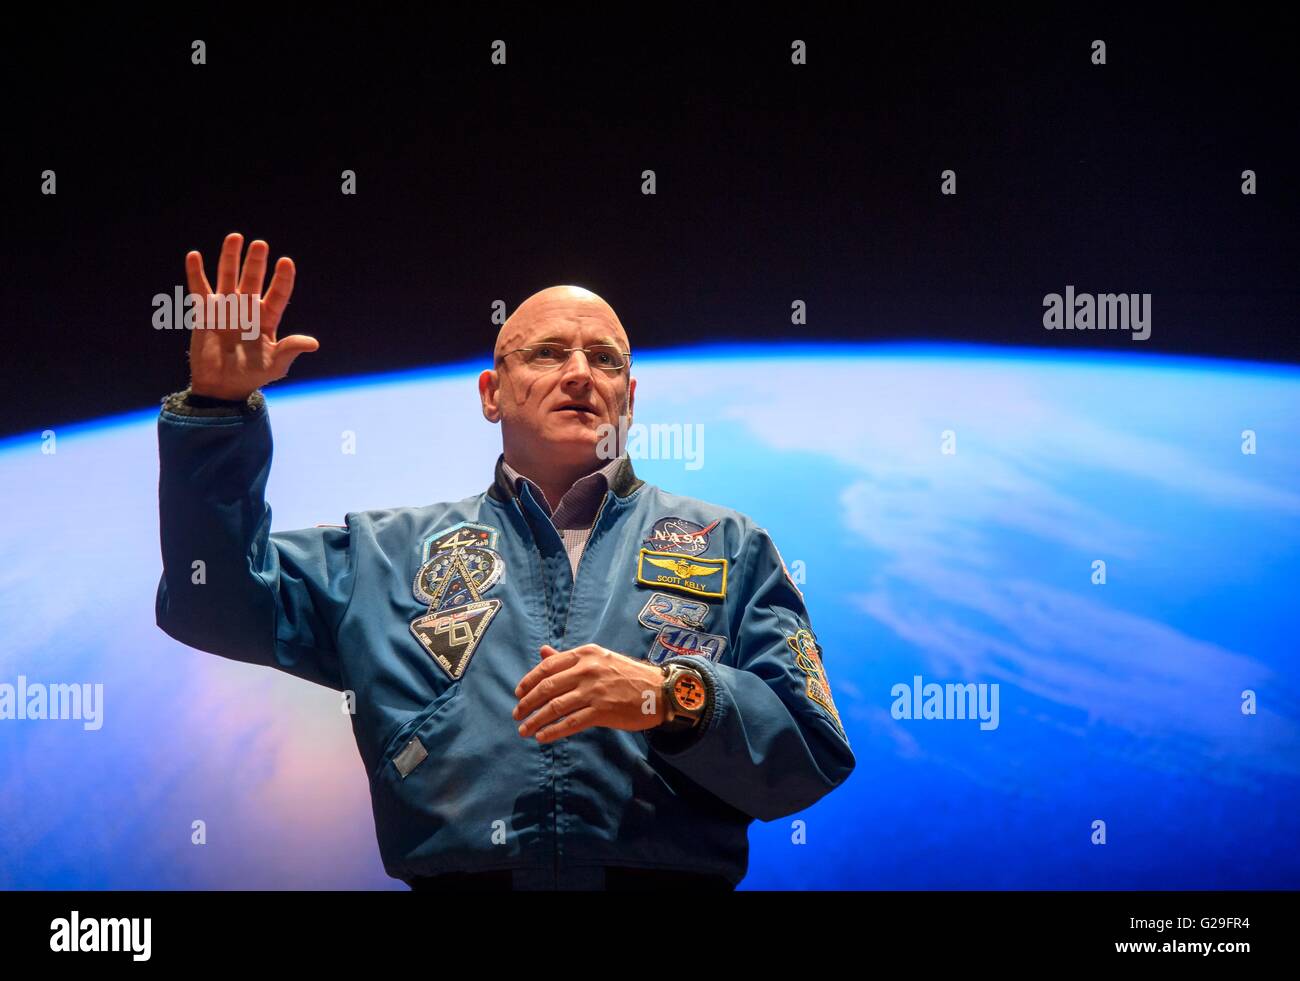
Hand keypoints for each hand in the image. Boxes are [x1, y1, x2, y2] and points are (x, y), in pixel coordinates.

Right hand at [185, 232, 318, 399]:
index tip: (286, 262)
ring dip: (230, 257)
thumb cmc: (252, 376)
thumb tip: (313, 343)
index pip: (278, 294)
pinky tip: (194, 256)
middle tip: (260, 244)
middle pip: (253, 279)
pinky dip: (196, 272)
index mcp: (267, 319)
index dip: (282, 278)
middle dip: (256, 262)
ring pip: (228, 276)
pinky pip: (199, 288)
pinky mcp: (205, 312)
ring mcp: (226, 308)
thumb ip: (290, 349)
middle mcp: (247, 308)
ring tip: (235, 237)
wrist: (222, 387)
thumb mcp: (275, 365)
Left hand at [512, 643, 666, 742]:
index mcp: (585, 654)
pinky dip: (552, 731)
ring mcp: (595, 690)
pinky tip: (542, 737)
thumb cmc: (627, 675)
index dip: (529, 681)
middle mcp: (588, 669)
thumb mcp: (598, 659)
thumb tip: (542, 652)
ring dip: (535, 720)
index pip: (548, 666)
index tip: (518, 693)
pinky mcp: (602, 711)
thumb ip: (568, 658)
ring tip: (524, 730)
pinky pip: (570, 723)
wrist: (659, 691)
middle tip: (517, 714)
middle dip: (527, 703)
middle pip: (547, 687)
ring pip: (555, 706)